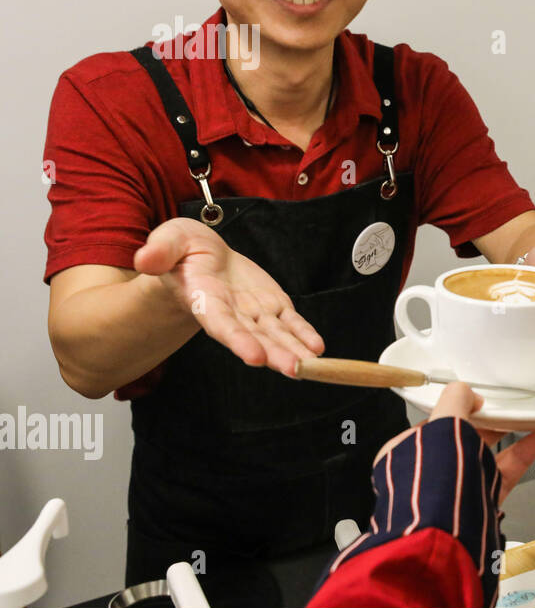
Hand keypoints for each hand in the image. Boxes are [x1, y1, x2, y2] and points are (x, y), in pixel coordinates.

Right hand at [133, 216, 324, 377]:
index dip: (238, 340)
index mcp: (203, 299)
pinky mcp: (272, 305)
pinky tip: (317, 348)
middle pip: (253, 337)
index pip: (221, 324)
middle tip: (294, 369)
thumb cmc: (182, 251)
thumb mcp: (170, 239)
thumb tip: (144, 258)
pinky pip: (290, 323)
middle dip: (274, 353)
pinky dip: (303, 334)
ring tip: (312, 365)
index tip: (254, 356)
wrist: (201, 256)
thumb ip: (160, 250)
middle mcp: (230, 313)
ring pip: (275, 334)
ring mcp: (254, 312)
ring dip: (294, 350)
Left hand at [375, 383, 534, 502]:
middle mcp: (430, 473)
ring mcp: (456, 488)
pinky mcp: (482, 502)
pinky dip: (524, 451)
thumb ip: (455, 401)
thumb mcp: (441, 424)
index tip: (483, 400)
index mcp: (406, 454)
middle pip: (466, 438)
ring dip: (514, 434)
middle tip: (513, 408)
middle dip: (492, 422)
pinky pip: (505, 470)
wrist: (444, 536)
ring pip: (489, 454)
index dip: (461, 409)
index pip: (436, 423)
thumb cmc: (432, 482)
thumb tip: (467, 392)